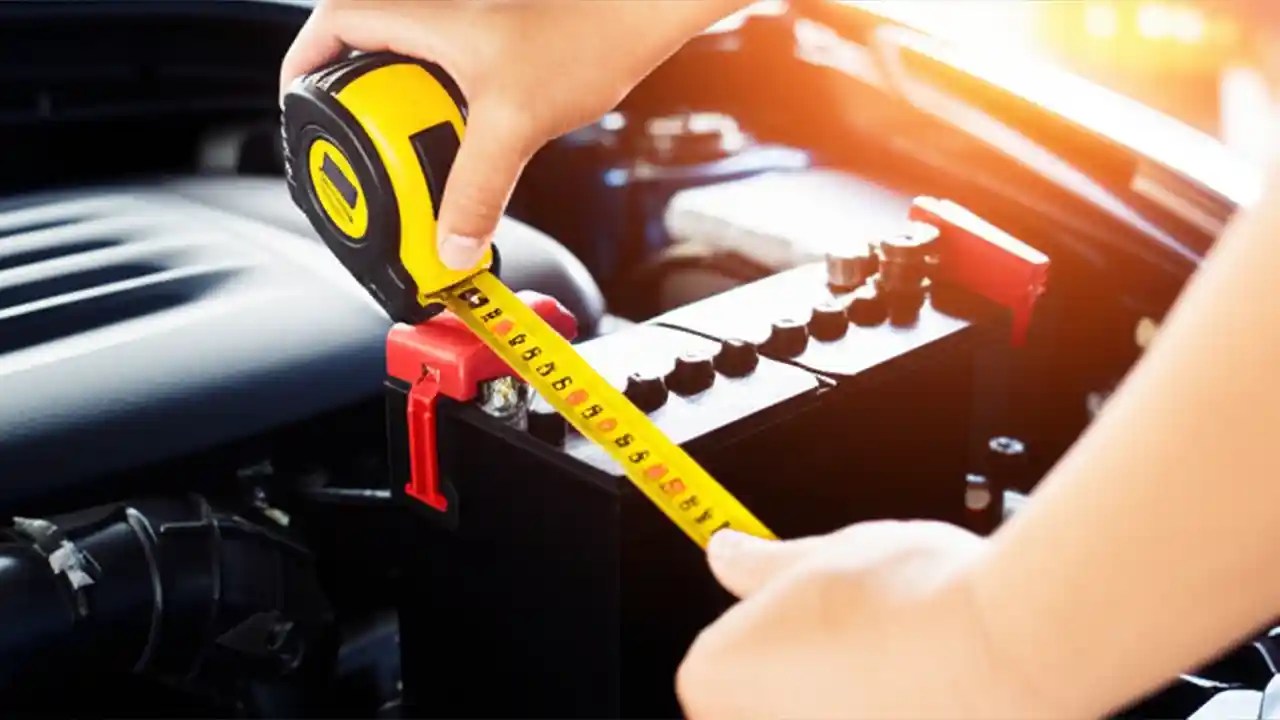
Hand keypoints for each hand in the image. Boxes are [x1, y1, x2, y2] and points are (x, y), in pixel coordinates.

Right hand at [280, 0, 745, 269]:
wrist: (643, 11)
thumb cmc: (588, 33)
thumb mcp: (514, 123)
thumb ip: (477, 190)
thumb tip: (452, 243)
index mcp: (420, 13)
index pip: (331, 30)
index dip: (303, 71)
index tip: (297, 113)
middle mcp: (438, 11)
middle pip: (365, 54)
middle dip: (357, 107)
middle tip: (360, 155)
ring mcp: (469, 24)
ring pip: (410, 67)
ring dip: (403, 113)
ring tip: (411, 158)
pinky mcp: (499, 42)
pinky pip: (449, 77)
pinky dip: (443, 111)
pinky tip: (466, 142)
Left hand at [677, 521, 1055, 719]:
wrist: (1007, 645)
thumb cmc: (913, 599)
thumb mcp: (821, 556)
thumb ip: (760, 566)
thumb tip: (727, 554)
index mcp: (712, 679)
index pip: (721, 666)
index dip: (774, 640)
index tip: (811, 627)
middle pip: (763, 710)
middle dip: (807, 689)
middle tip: (863, 652)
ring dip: (848, 707)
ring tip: (898, 677)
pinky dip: (890, 717)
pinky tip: (918, 703)